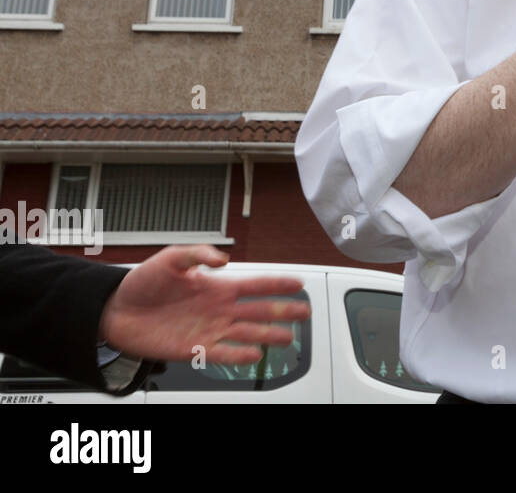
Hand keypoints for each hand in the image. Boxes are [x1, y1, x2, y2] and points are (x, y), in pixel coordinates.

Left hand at [98, 245, 310, 364]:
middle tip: (305, 312)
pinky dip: (239, 355)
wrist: (115, 311)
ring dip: (268, 335)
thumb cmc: (142, 283)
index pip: (255, 284)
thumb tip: (224, 260)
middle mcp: (218, 309)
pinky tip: (254, 355)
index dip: (278, 284)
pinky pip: (223, 353)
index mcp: (217, 286)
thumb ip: (198, 254)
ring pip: (248, 333)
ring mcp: (209, 330)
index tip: (299, 284)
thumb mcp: (170, 258)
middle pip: (259, 310)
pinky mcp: (194, 349)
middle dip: (284, 311)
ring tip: (288, 338)